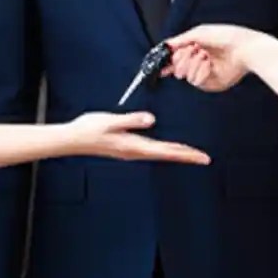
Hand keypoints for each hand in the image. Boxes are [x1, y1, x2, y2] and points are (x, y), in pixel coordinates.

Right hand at [66, 112, 209, 164]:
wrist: (73, 139)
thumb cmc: (90, 129)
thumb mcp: (111, 121)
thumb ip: (132, 120)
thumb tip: (151, 119)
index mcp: (135, 146)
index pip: (166, 151)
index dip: (185, 154)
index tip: (201, 157)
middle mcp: (136, 151)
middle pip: (167, 154)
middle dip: (186, 155)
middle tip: (204, 158)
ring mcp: (131, 150)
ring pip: (160, 153)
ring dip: (176, 153)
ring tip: (190, 153)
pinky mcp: (127, 147)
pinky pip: (152, 150)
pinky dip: (164, 149)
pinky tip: (166, 147)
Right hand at [161, 24, 277, 91]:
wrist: (243, 48)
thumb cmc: (225, 36)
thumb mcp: (198, 33)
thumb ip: (180, 40)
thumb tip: (166, 45)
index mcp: (197, 48)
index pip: (177, 58)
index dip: (168, 62)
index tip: (161, 65)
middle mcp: (200, 62)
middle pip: (178, 68)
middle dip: (181, 59)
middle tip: (189, 52)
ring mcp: (206, 73)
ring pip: (186, 76)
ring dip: (192, 64)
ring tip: (204, 56)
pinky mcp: (213, 83)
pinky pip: (197, 82)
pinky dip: (200, 71)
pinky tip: (208, 64)